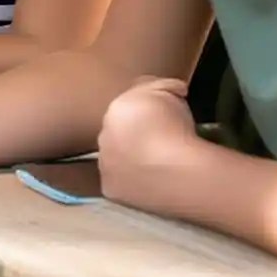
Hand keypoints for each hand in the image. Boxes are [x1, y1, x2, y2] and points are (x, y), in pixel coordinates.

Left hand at [98, 76, 198, 207]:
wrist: (172, 166)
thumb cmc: (173, 125)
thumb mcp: (170, 91)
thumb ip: (161, 87)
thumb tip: (171, 90)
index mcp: (115, 110)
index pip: (128, 109)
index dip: (147, 114)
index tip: (165, 120)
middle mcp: (102, 135)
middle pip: (118, 134)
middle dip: (134, 136)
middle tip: (160, 144)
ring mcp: (103, 164)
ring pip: (115, 159)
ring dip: (130, 160)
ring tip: (157, 167)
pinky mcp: (109, 189)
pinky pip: (120, 184)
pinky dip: (133, 183)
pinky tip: (151, 184)